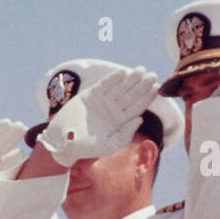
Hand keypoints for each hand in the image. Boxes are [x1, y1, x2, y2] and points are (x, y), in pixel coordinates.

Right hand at [37, 68, 157, 166]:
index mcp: (120, 122)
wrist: (63, 142)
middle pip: (130, 95)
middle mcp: (113, 110)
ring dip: (130, 79)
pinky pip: (104, 85)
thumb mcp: (109, 145)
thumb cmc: (86, 148)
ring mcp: (102, 101)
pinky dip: (113, 79)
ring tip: (140, 70)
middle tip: (152, 75)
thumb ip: (124, 135)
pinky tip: (123, 73)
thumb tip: (140, 119)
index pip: (136, 108)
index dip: (146, 98)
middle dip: (141, 85)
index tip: (156, 88)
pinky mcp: (90, 95)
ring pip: (119, 88)